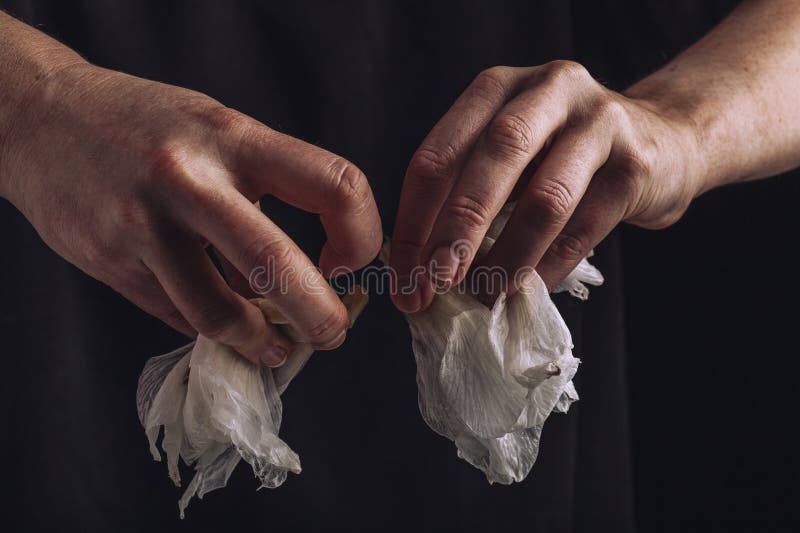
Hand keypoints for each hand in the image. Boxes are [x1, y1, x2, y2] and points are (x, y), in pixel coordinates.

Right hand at [0, 63, 381, 364]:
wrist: (43, 118)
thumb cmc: (149, 125)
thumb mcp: (218, 131)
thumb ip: (264, 190)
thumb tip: (310, 274)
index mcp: (233, 137)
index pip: (333, 184)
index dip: (361, 235)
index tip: (349, 261)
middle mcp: (189, 179)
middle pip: (276, 264)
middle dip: (319, 315)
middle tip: (332, 334)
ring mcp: (143, 224)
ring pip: (217, 312)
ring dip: (259, 343)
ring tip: (275, 348)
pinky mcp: (109, 261)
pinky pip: (176, 315)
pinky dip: (209, 329)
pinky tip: (220, 323)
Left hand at [390, 61, 701, 311]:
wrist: (663, 140)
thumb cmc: (563, 155)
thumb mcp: (509, 153)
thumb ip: (466, 190)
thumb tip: (418, 265)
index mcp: (498, 88)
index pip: (440, 154)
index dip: (415, 219)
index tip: (403, 276)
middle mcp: (547, 90)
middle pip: (493, 158)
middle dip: (457, 229)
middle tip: (437, 283)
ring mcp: (598, 121)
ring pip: (544, 198)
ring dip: (508, 257)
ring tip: (486, 295)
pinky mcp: (635, 163)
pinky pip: (583, 227)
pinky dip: (550, 267)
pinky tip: (530, 290)